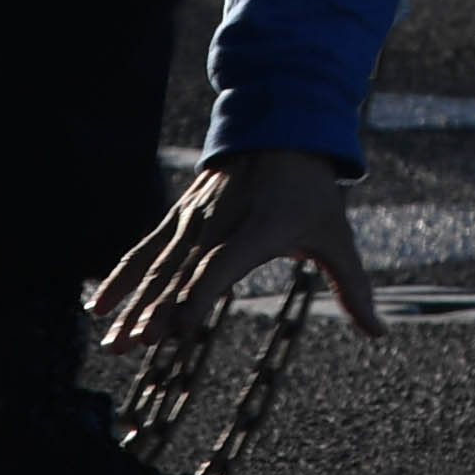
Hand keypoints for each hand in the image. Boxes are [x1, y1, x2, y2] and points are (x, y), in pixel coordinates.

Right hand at [92, 148, 384, 348]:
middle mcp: (219, 224)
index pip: (221, 267)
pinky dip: (120, 276)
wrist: (279, 128)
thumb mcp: (336, 235)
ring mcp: (194, 220)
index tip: (179, 330)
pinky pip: (144, 248)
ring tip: (113, 340)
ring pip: (157, 265)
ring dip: (132, 303)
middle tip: (132, 345)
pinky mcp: (179, 216)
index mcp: (258, 229)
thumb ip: (351, 286)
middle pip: (181, 273)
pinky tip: (97, 306)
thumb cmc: (311, 190)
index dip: (198, 297)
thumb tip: (377, 332)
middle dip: (154, 311)